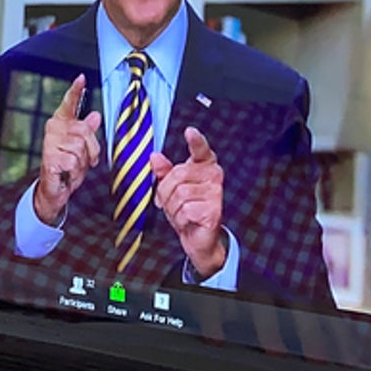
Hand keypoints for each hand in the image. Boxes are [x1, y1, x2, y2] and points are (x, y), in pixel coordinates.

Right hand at [33, 74, 101, 225]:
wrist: (53, 189)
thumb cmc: (66, 166)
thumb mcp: (82, 148)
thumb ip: (87, 131)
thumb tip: (95, 115)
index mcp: (61, 123)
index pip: (69, 104)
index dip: (75, 91)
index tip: (81, 78)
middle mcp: (53, 130)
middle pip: (84, 130)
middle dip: (90, 148)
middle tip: (83, 158)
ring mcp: (50, 144)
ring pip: (80, 147)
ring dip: (82, 162)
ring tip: (73, 166)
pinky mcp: (50, 159)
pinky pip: (74, 161)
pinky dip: (75, 171)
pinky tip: (67, 172)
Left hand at [151, 126, 225, 279]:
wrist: (199, 238)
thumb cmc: (187, 210)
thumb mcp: (171, 189)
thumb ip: (164, 172)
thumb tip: (155, 157)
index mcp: (205, 166)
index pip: (201, 149)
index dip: (196, 140)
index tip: (189, 131)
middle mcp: (214, 176)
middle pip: (178, 175)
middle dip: (166, 191)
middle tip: (168, 202)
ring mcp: (215, 192)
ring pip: (179, 194)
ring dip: (172, 207)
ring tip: (180, 212)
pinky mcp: (214, 209)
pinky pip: (184, 210)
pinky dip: (180, 218)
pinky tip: (187, 220)